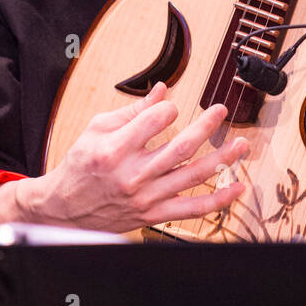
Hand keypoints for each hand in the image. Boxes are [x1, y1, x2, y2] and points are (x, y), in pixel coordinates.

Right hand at [14, 82, 248, 231]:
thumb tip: (162, 90)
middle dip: (205, 127)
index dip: (168, 109)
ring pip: (192, 176)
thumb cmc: (81, 167)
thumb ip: (132, 111)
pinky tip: (237, 187)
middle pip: (180, 148)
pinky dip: (218, 200)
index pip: (153, 122)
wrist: (64, 210)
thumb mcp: (96, 130)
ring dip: (222, 159)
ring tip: (241, 144)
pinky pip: (192, 210)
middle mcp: (132, 175)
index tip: (172, 106)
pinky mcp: (153, 215)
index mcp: (114, 150)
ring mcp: (145, 198)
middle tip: (220, 112)